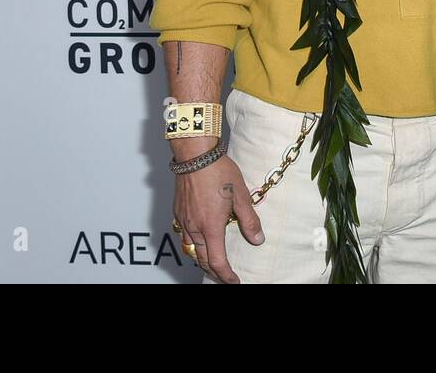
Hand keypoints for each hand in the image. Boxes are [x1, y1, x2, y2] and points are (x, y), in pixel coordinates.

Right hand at [174, 153, 262, 283]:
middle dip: (214, 271)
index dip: (226, 275)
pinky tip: (200, 237)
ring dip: (201, 258)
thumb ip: (249, 220)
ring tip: (212, 260)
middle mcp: (194, 227)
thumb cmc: (218, 171)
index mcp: (210, 226)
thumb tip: (257, 239)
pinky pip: (183, 235)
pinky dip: (192, 243)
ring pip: (190, 248)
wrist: (195, 154)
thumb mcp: (241, 195)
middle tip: (225, 275)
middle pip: (201, 259)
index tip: (234, 280)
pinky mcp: (178, 210)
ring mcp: (183, 219)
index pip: (217, 261)